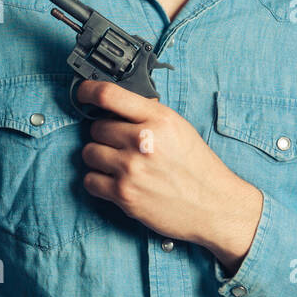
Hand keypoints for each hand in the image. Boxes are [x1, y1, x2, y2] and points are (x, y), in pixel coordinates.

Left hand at [76, 79, 262, 272]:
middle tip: (121, 144)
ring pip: (89, 152)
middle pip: (96, 127)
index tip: (82, 93)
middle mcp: (142, 140)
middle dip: (105, 134)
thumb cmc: (198, 167)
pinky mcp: (123, 194)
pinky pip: (89, 180)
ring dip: (99, 157)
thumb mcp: (179, 128)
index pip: (109, 95)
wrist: (214, 205)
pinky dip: (98, 181)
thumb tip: (116, 105)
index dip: (88, 91)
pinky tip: (115, 181)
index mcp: (158, 118)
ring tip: (119, 163)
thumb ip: (148, 114)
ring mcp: (130, 168)